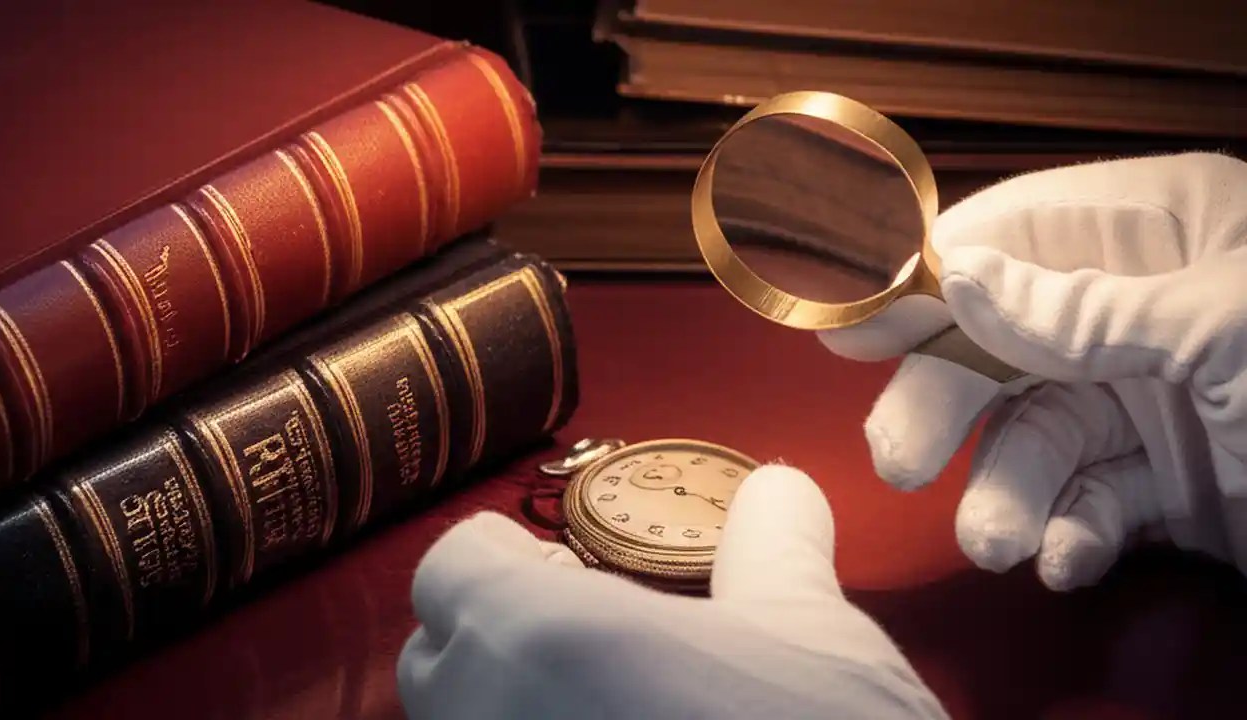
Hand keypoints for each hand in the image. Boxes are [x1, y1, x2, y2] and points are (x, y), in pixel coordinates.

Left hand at [397, 466, 947, 718]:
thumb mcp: (813, 630)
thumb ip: (771, 540)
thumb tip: (777, 490)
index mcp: (533, 636)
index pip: (450, 568)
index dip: (508, 555)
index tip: (565, 569)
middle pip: (439, 661)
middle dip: (498, 640)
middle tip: (590, 643)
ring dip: (512, 709)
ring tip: (607, 708)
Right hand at [817, 152, 1246, 590]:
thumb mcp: (1224, 327)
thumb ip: (1082, 305)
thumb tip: (959, 275)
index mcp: (1164, 231)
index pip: (1014, 236)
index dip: (927, 277)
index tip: (851, 319)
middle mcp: (1144, 308)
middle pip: (1000, 344)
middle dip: (949, 405)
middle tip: (901, 459)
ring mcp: (1149, 398)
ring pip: (1033, 434)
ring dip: (1007, 492)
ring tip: (1003, 540)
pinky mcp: (1162, 483)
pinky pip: (1085, 498)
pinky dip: (1067, 532)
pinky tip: (1070, 556)